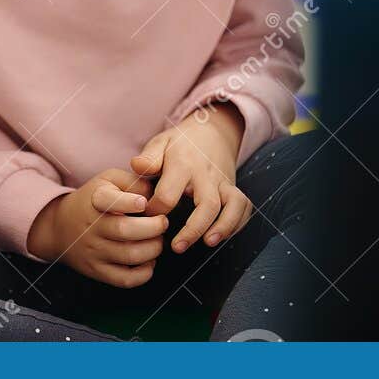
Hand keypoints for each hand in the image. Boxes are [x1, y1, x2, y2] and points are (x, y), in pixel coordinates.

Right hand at [27, 168, 168, 287]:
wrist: (60, 226)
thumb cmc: (93, 200)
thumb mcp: (108, 179)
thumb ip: (133, 181)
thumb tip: (157, 193)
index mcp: (96, 200)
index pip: (110, 201)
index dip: (130, 202)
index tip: (144, 202)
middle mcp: (93, 226)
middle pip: (125, 231)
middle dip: (153, 228)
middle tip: (162, 223)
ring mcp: (94, 251)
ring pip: (130, 255)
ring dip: (153, 249)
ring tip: (157, 240)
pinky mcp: (97, 271)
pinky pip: (125, 279)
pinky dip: (144, 273)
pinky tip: (148, 261)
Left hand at [131, 101, 251, 252]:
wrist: (211, 131)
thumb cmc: (180, 143)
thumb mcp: (161, 143)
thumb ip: (148, 157)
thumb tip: (136, 166)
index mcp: (183, 164)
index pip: (168, 194)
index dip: (155, 211)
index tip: (148, 217)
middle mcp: (206, 174)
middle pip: (207, 204)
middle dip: (193, 229)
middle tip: (177, 247)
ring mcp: (222, 181)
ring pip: (231, 205)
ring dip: (223, 226)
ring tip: (208, 243)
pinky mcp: (233, 187)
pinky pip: (243, 206)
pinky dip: (237, 223)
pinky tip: (222, 237)